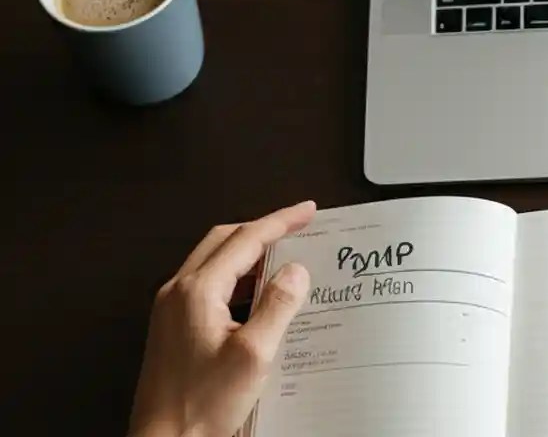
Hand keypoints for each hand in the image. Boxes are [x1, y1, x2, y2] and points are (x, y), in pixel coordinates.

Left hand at [129, 201, 316, 436]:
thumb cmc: (204, 404)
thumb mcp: (253, 355)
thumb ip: (277, 305)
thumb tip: (296, 269)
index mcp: (198, 291)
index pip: (246, 240)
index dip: (281, 222)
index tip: (308, 211)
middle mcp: (179, 292)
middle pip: (224, 241)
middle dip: (262, 229)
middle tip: (298, 226)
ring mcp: (171, 310)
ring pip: (214, 262)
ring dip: (249, 253)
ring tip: (284, 258)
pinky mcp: (172, 328)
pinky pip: (207, 286)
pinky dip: (236, 277)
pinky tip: (258, 296)